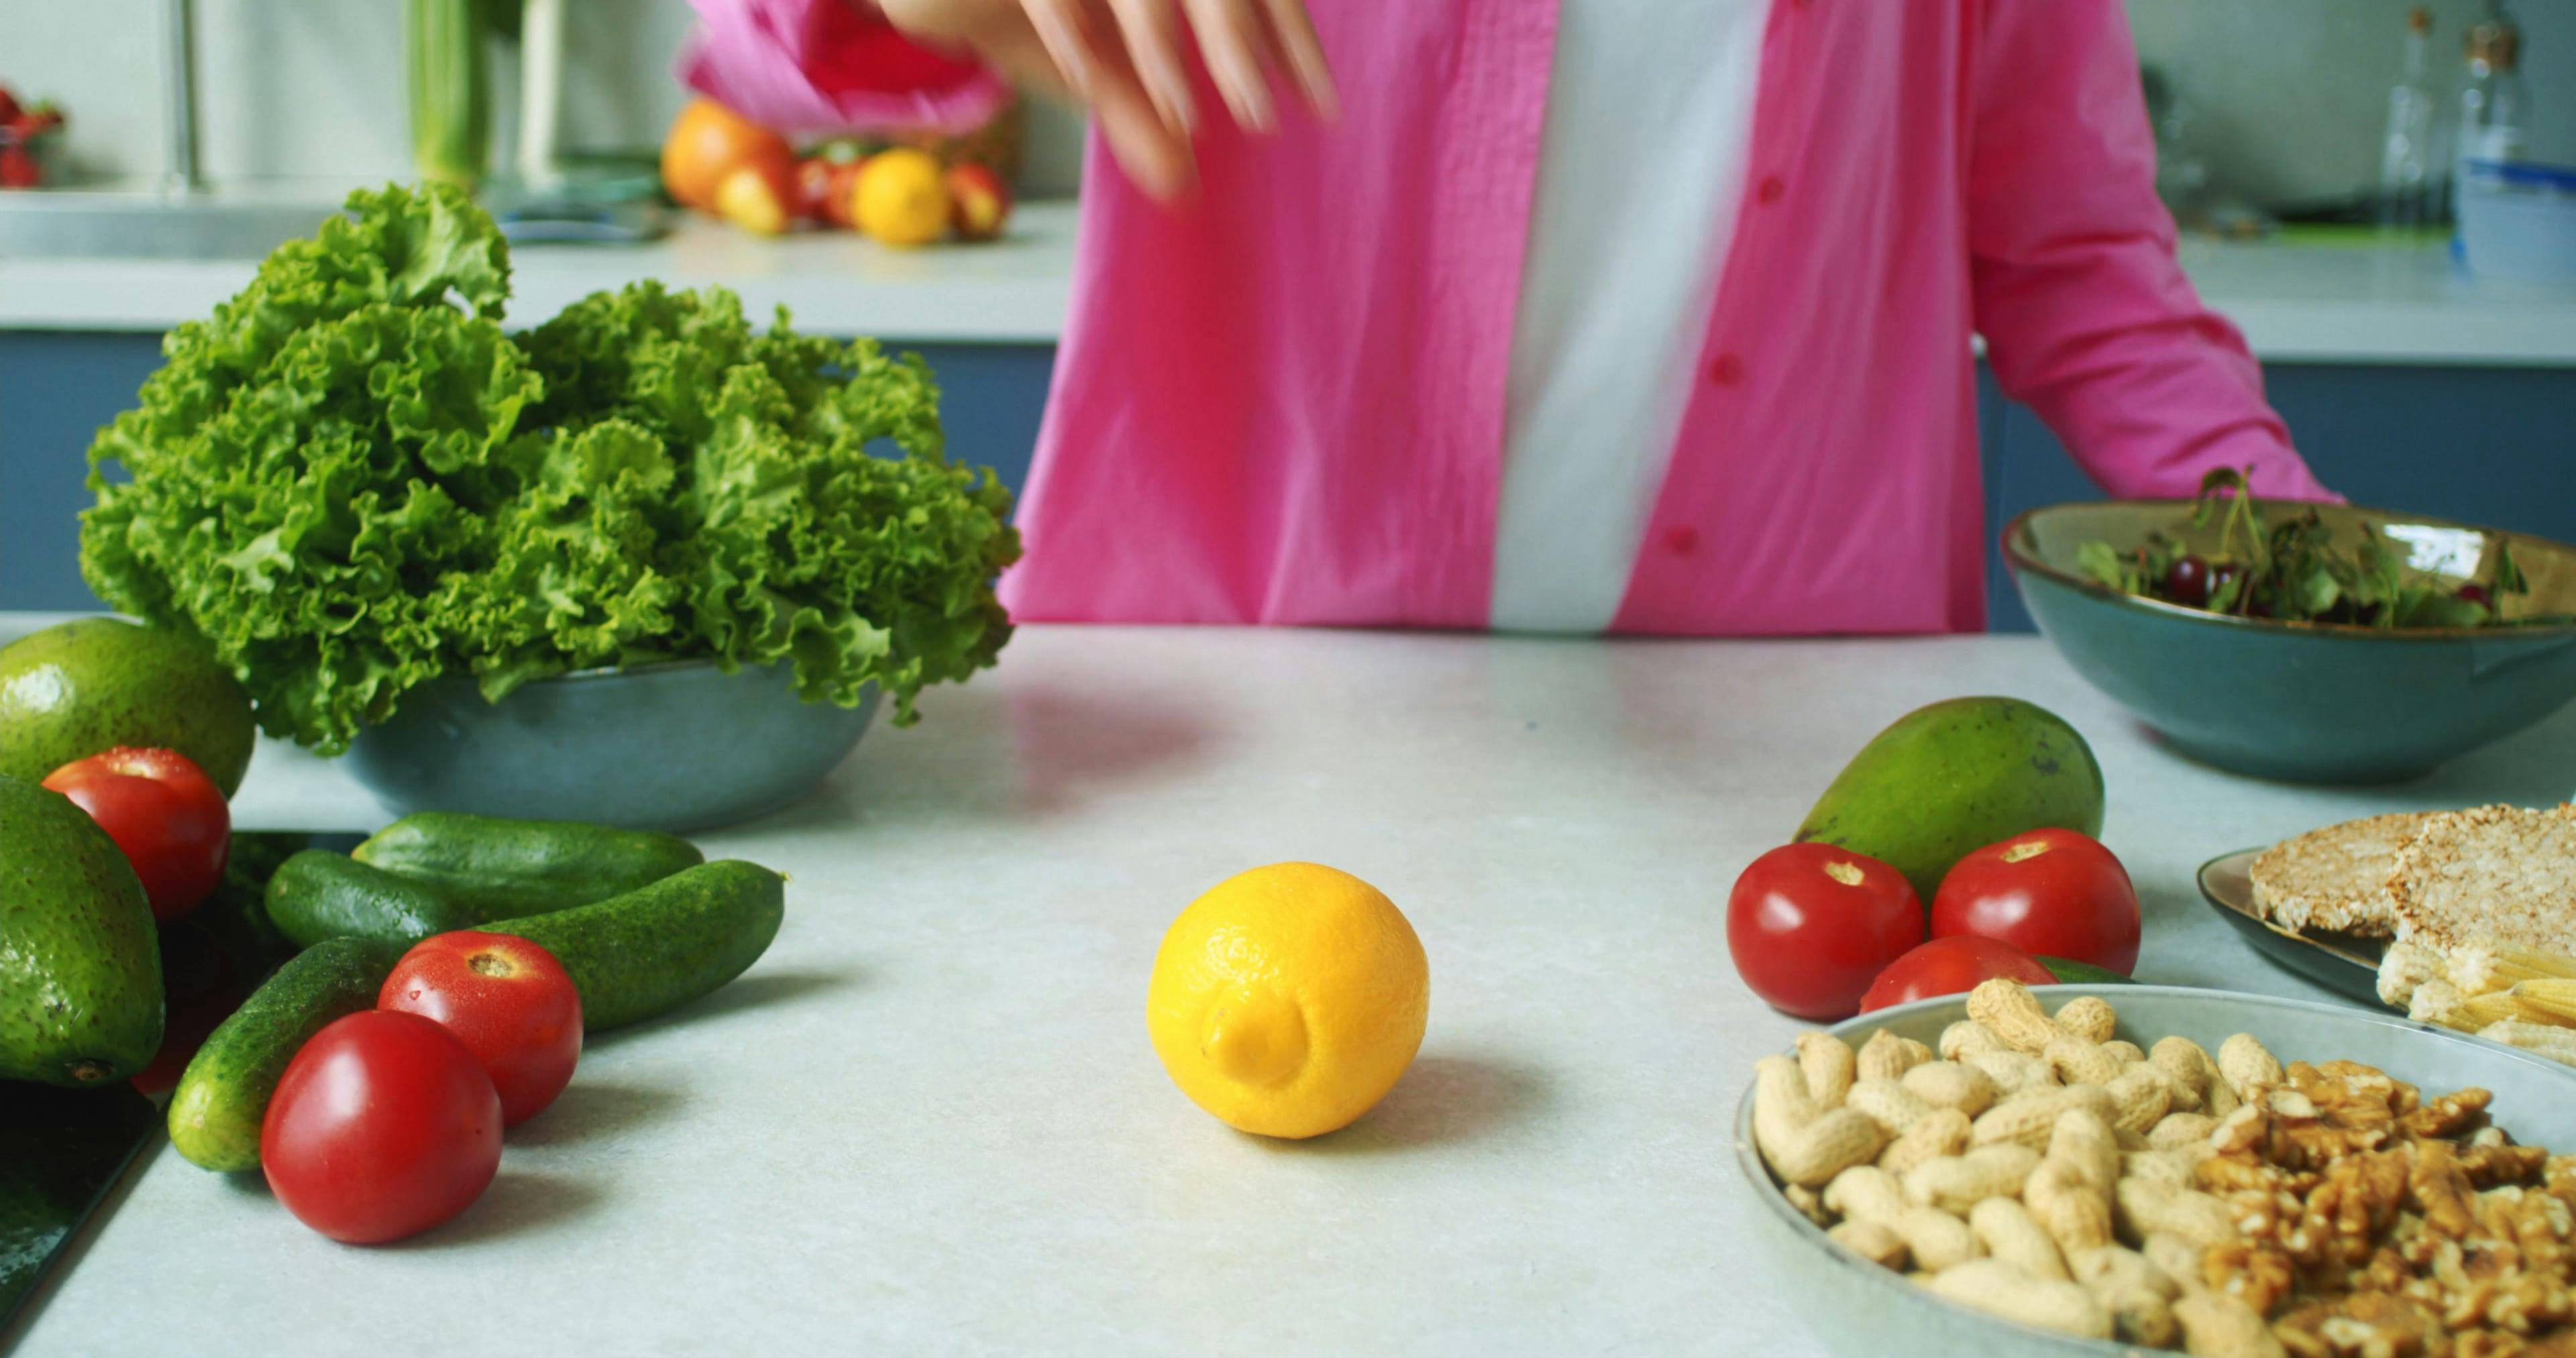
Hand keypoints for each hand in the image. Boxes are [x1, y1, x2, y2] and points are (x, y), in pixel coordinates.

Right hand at [874, 0, 1335, 198]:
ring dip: (1159, 45)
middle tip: (1261, 119)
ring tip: (1180, 115)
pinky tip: (1078, 74)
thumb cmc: (1021, 12)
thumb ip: (1141, 113)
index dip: (1290, 39)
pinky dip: (1069, 26)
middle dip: (1235, 42)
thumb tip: (1184, 188)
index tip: (1321, 107)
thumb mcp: (1091, 69)